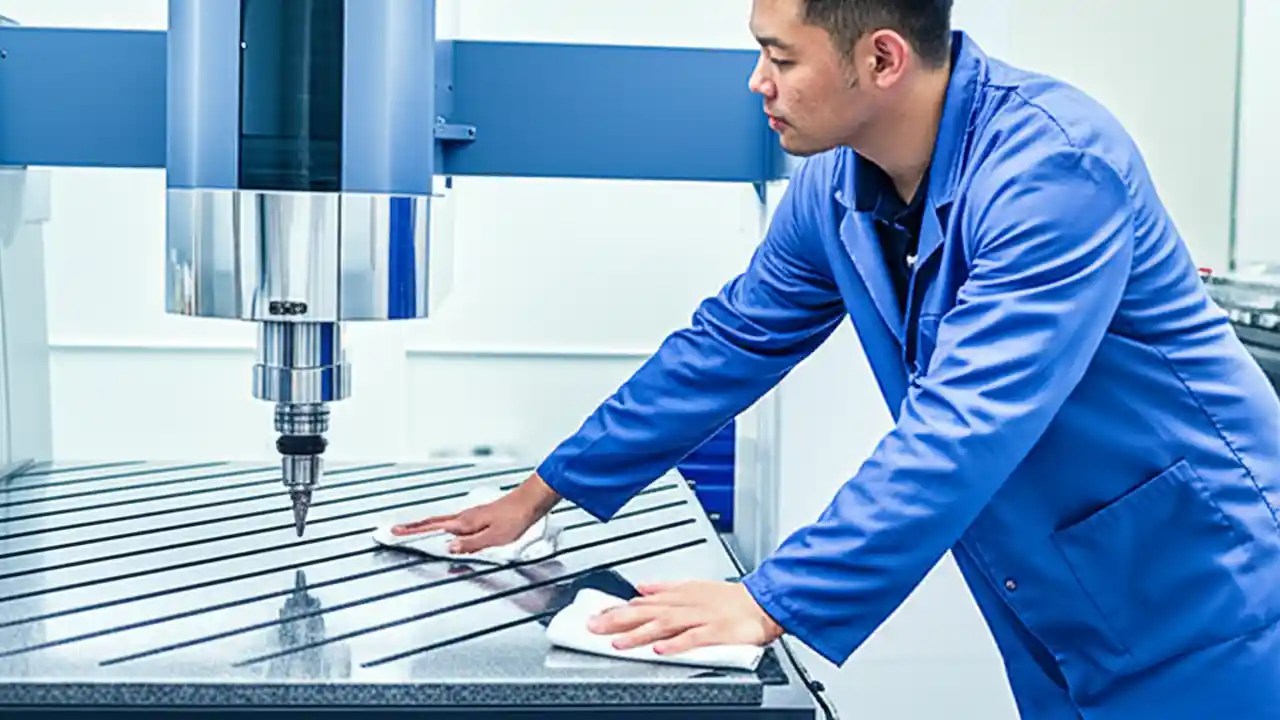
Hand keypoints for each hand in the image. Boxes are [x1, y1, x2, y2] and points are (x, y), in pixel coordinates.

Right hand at [390, 472, 560, 553]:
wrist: (531, 500)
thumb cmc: (516, 519)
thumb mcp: (494, 538)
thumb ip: (470, 544)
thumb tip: (447, 548)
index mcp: (465, 522)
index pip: (432, 527)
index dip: (413, 530)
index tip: (395, 532)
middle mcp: (465, 517)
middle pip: (433, 522)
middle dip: (413, 526)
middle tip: (396, 530)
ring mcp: (471, 515)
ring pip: (442, 521)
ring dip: (426, 525)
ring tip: (413, 529)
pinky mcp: (479, 516)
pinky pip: (454, 522)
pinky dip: (442, 525)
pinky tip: (444, 530)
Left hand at [587, 580, 783, 655]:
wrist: (762, 602)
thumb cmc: (729, 598)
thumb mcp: (693, 586)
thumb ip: (665, 588)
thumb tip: (641, 587)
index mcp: (679, 595)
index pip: (642, 602)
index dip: (617, 608)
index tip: (595, 615)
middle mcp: (685, 605)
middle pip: (647, 612)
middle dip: (618, 620)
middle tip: (594, 627)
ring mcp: (700, 618)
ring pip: (665, 624)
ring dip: (640, 633)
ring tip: (619, 642)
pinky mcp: (716, 631)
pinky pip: (693, 638)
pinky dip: (676, 643)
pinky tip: (660, 649)